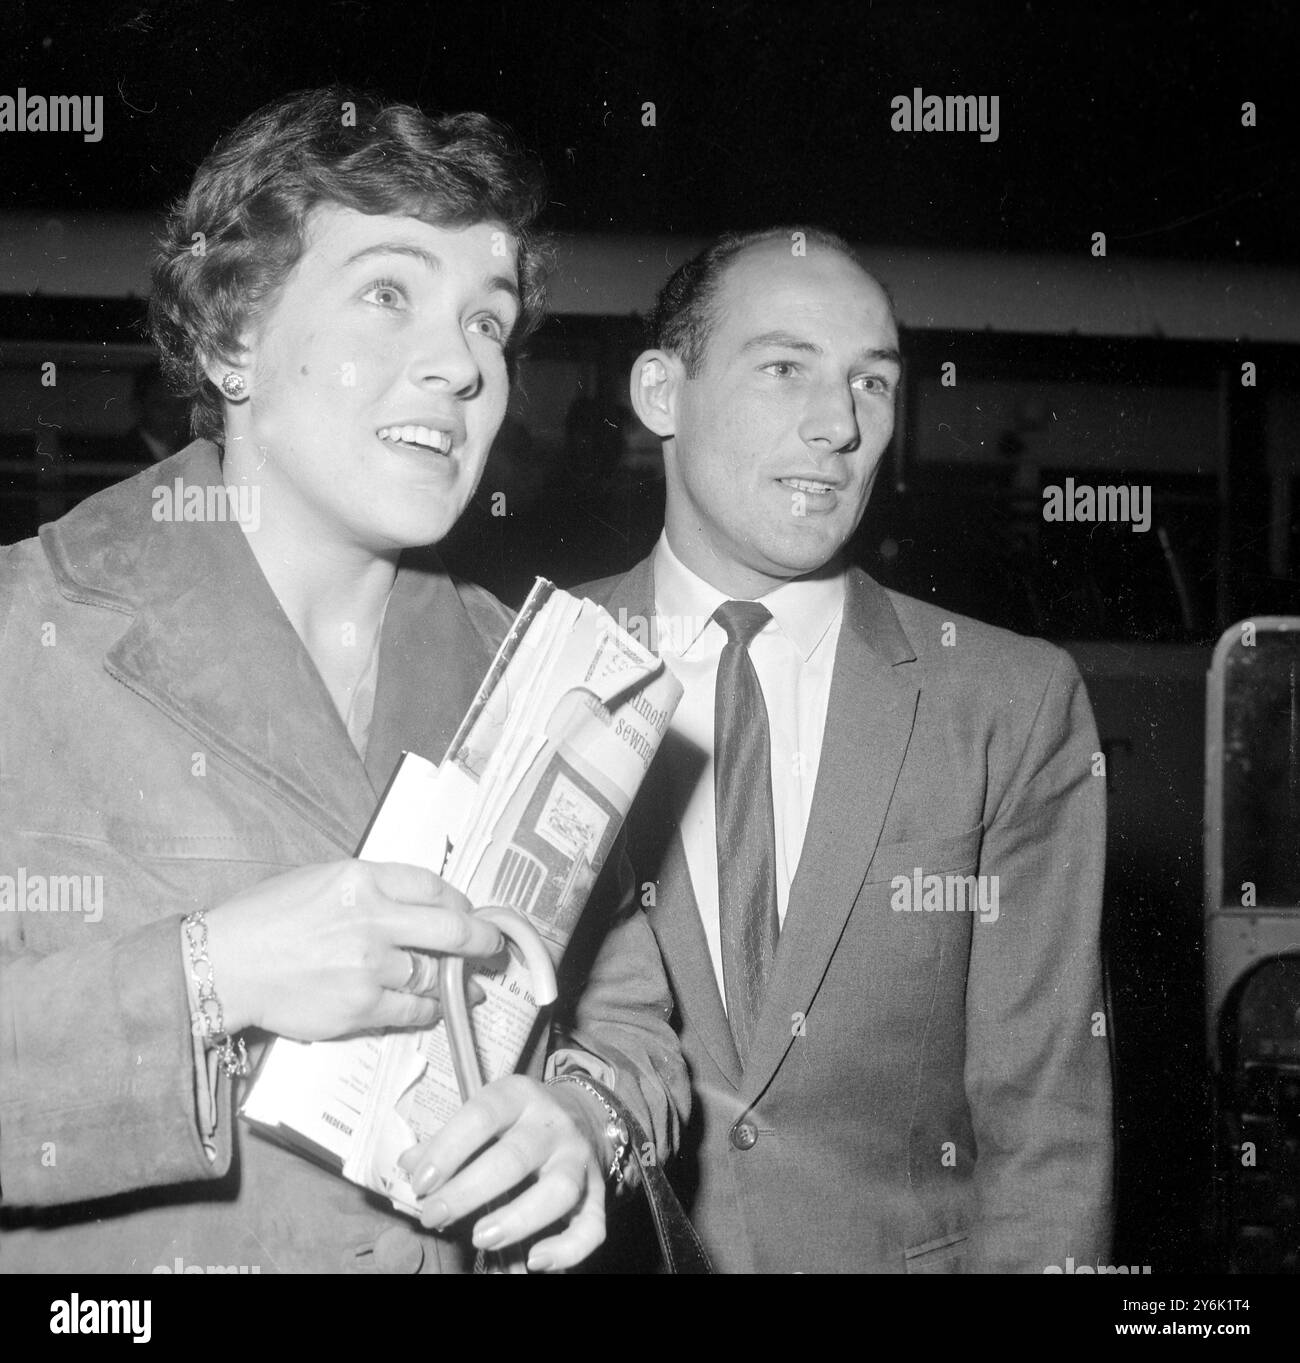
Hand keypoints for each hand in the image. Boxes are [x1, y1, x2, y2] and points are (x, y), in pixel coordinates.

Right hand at [203, 860, 502, 1039]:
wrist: (225, 964)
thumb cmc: (267, 916)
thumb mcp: (322, 878)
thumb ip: (372, 887)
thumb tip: (419, 902)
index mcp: (364, 879)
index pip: (434, 886)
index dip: (459, 903)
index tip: (468, 914)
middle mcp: (374, 919)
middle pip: (453, 929)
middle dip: (484, 941)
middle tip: (493, 948)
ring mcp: (370, 966)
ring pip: (434, 975)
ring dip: (457, 983)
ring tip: (467, 986)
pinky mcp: (361, 1007)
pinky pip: (412, 1011)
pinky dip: (427, 1010)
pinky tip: (433, 1008)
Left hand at [398, 1074, 611, 1271]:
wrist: (584, 1113)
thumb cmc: (517, 1122)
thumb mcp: (485, 1114)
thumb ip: (446, 1139)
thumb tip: (408, 1164)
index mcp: (519, 1096)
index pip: (482, 1114)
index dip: (449, 1149)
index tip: (420, 1182)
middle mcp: (553, 1124)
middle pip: (515, 1157)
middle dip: (469, 1191)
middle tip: (434, 1216)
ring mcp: (579, 1158)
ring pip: (559, 1191)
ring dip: (518, 1218)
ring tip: (480, 1238)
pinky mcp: (599, 1192)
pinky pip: (592, 1226)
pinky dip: (567, 1249)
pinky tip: (534, 1261)